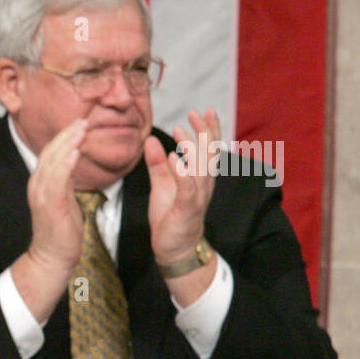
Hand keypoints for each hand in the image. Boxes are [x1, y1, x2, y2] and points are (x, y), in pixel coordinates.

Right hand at [10, 117, 87, 323]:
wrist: (52, 257)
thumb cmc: (61, 230)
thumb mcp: (64, 198)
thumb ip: (66, 179)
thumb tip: (73, 159)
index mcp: (41, 182)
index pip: (51, 152)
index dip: (65, 135)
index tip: (82, 121)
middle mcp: (37, 184)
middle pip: (51, 151)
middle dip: (67, 133)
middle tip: (84, 118)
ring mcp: (41, 195)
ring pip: (53, 162)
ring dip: (68, 143)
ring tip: (82, 128)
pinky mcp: (49, 205)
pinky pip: (57, 180)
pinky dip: (65, 164)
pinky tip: (75, 152)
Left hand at [146, 108, 219, 264]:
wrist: (174, 248)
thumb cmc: (170, 215)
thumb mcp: (161, 185)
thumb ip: (157, 164)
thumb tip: (149, 140)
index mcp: (199, 177)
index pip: (208, 149)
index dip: (207, 129)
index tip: (203, 111)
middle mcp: (203, 184)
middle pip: (209, 154)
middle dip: (204, 132)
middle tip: (196, 112)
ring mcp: (197, 197)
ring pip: (199, 168)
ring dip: (191, 148)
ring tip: (179, 130)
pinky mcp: (186, 209)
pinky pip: (187, 189)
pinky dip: (182, 173)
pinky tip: (174, 158)